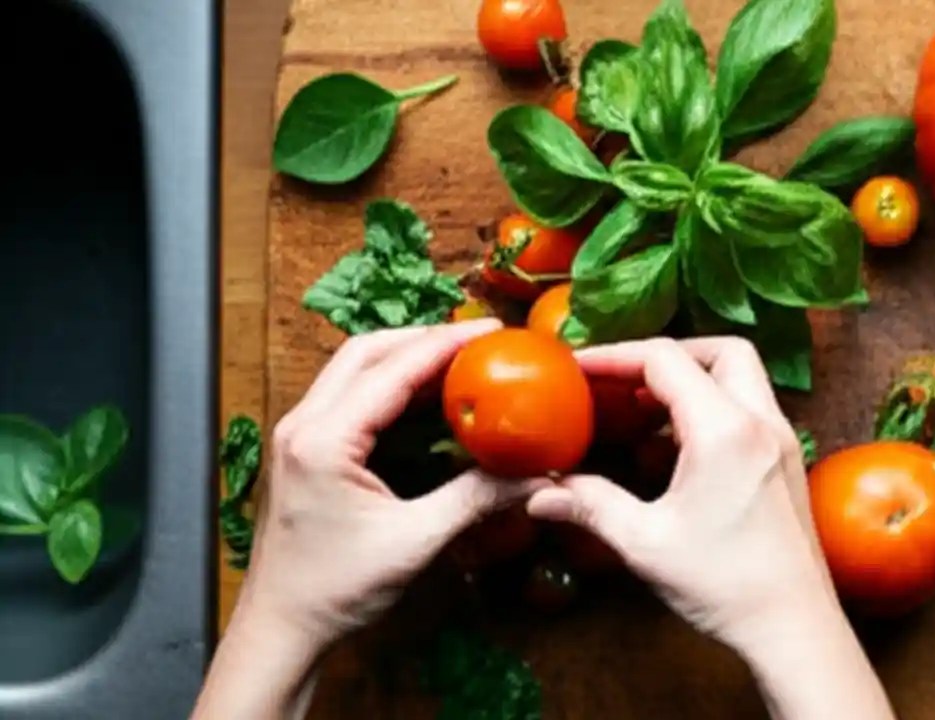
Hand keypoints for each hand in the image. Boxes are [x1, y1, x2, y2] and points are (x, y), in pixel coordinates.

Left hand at [194, 321, 545, 719]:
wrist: (281, 629)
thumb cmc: (335, 591)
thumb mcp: (415, 542)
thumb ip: (474, 499)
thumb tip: (534, 475)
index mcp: (322, 441)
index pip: (392, 371)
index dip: (446, 345)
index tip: (493, 333)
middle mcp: (301, 425)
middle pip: (366, 351)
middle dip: (425, 337)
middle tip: (480, 339)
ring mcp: (297, 434)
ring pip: (353, 369)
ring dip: (405, 356)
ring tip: (459, 357)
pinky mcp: (303, 449)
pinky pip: (348, 396)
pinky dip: (389, 384)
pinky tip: (427, 395)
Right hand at [524, 337, 894, 718]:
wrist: (794, 629)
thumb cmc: (724, 586)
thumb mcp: (644, 543)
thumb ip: (591, 505)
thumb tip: (541, 493)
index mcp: (725, 431)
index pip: (665, 360)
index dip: (614, 356)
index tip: (578, 369)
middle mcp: (761, 423)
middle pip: (717, 350)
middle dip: (665, 354)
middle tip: (622, 379)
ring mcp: (782, 440)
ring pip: (741, 375)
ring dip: (693, 378)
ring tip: (644, 408)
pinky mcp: (787, 462)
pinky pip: (750, 408)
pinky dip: (713, 406)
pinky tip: (677, 445)